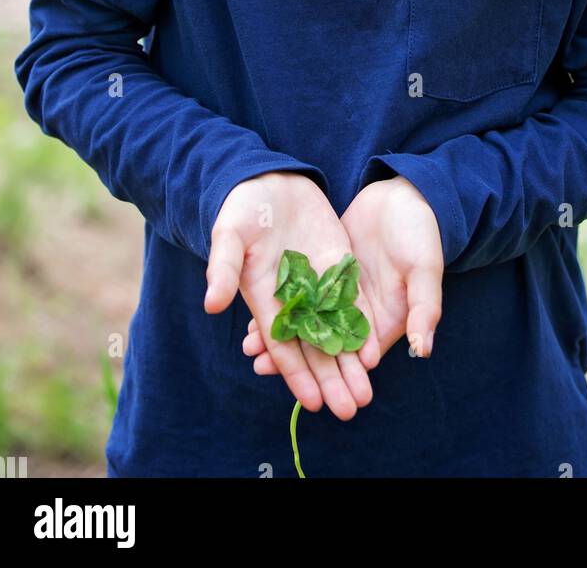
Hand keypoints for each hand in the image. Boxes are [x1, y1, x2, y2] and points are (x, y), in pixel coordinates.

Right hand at [204, 170, 380, 419]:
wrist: (269, 178)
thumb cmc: (242, 208)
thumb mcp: (229, 235)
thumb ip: (223, 269)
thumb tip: (212, 305)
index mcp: (264, 299)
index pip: (283, 345)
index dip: (298, 374)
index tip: (314, 403)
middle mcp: (293, 298)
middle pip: (314, 347)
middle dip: (332, 378)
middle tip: (351, 409)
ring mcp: (317, 283)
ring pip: (336, 330)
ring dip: (349, 362)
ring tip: (366, 393)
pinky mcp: (337, 264)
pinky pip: (351, 300)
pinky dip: (361, 326)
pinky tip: (374, 350)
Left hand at [243, 175, 442, 373]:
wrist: (405, 195)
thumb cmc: (422, 232)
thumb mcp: (424, 269)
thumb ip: (424, 308)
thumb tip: (423, 350)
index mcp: (385, 319)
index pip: (353, 356)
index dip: (331, 374)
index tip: (308, 395)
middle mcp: (359, 311)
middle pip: (324, 343)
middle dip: (295, 361)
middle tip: (259, 369)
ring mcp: (340, 291)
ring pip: (307, 319)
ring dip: (282, 333)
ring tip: (249, 347)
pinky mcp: (326, 269)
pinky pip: (301, 293)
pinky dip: (283, 304)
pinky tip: (255, 312)